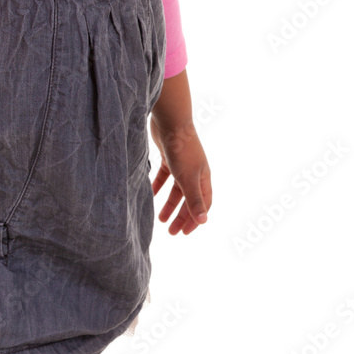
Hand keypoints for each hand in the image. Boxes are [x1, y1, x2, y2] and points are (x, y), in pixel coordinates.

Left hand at [149, 116, 211, 234]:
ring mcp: (181, 164)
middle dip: (181, 216)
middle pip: (188, 198)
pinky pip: (164, 176)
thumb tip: (204, 222)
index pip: (203, 204)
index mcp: (203, 177)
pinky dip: (158, 186)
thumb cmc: (182, 149)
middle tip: (171, 232)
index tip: (184, 233)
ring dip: (169, 204)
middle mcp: (194, 171)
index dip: (195, 219)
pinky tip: (149, 194)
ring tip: (159, 219)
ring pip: (176, 189)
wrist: (170, 121)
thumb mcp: (188, 178)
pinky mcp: (168, 156)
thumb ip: (194, 200)